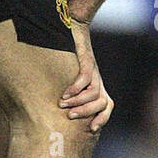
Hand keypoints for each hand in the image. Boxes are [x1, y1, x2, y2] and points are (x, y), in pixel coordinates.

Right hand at [60, 18, 114, 132]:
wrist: (74, 27)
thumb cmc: (66, 56)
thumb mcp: (67, 78)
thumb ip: (65, 93)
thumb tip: (50, 109)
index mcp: (97, 86)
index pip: (107, 106)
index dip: (102, 119)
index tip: (92, 130)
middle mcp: (98, 80)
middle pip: (103, 103)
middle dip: (87, 112)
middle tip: (69, 116)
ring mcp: (94, 70)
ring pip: (94, 93)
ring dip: (79, 101)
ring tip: (62, 104)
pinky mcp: (87, 59)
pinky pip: (86, 77)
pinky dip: (76, 87)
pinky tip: (64, 93)